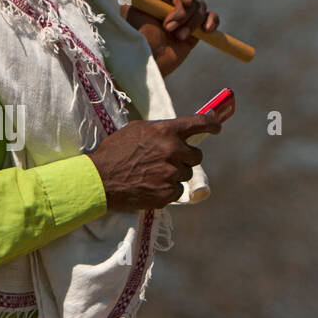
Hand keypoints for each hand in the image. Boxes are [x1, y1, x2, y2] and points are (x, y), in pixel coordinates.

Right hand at [88, 109, 229, 211]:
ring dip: (174, 174)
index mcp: (165, 131)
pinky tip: (150, 185)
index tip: (217, 126)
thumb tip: (178, 131)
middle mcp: (173, 151)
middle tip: (167, 160)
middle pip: (195, 155)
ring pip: (186, 174)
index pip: (199, 123)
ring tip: (152, 173)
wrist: (100, 179)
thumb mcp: (135, 130)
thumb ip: (160, 130)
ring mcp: (172, 173)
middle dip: (185, 157)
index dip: (212, 124)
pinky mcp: (168, 193)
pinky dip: (167, 189)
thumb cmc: (114, 151)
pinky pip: (177, 190)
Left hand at [121, 0, 219, 76]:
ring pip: (200, 8)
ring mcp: (183, 17)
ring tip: (176, 36)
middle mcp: (169, 3)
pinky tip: (206, 30)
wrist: (148, 63)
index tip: (185, 0)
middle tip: (168, 27)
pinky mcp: (194, 30)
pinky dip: (211, 21)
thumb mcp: (134, 10)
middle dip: (183, 12)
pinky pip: (211, 18)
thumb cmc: (136, 36)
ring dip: (190, 23)